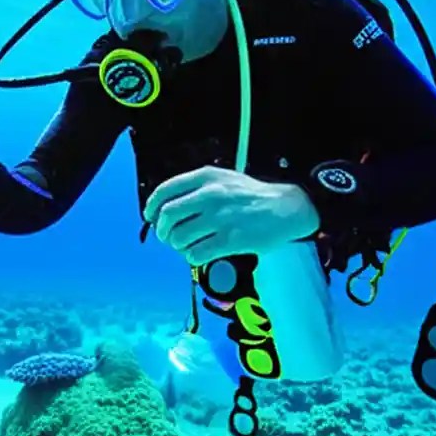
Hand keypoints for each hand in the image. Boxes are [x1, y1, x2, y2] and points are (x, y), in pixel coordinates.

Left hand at [143, 165, 320, 265]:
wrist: (286, 208)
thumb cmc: (252, 195)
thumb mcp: (224, 178)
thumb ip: (197, 187)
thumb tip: (166, 207)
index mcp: (206, 177)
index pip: (165, 191)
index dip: (152, 207)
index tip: (150, 217)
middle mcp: (210, 195)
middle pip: (168, 216)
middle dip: (162, 230)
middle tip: (167, 237)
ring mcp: (220, 218)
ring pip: (180, 237)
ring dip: (178, 246)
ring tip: (188, 246)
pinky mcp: (230, 240)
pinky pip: (196, 254)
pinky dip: (192, 257)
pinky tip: (199, 254)